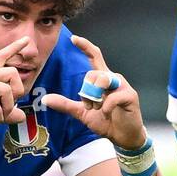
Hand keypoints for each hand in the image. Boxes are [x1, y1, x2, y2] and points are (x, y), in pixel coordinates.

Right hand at [0, 36, 29, 134]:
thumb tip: (21, 116)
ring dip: (8, 106)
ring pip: (4, 88)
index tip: (27, 39)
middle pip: (11, 71)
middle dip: (18, 90)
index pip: (2, 56)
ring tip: (2, 117)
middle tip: (11, 106)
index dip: (14, 48)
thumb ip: (7, 113)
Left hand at [41, 35, 146, 149]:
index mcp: (102, 79)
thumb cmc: (106, 121)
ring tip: (99, 109)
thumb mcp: (82, 112)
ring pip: (102, 80)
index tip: (73, 38)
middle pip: (93, 73)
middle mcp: (113, 78)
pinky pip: (112, 97)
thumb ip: (66, 104)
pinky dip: (105, 108)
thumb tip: (46, 99)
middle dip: (86, 92)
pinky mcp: (130, 95)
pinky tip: (107, 113)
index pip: (94, 57)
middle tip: (90, 106)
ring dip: (96, 98)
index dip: (85, 46)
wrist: (123, 137)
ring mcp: (123, 86)